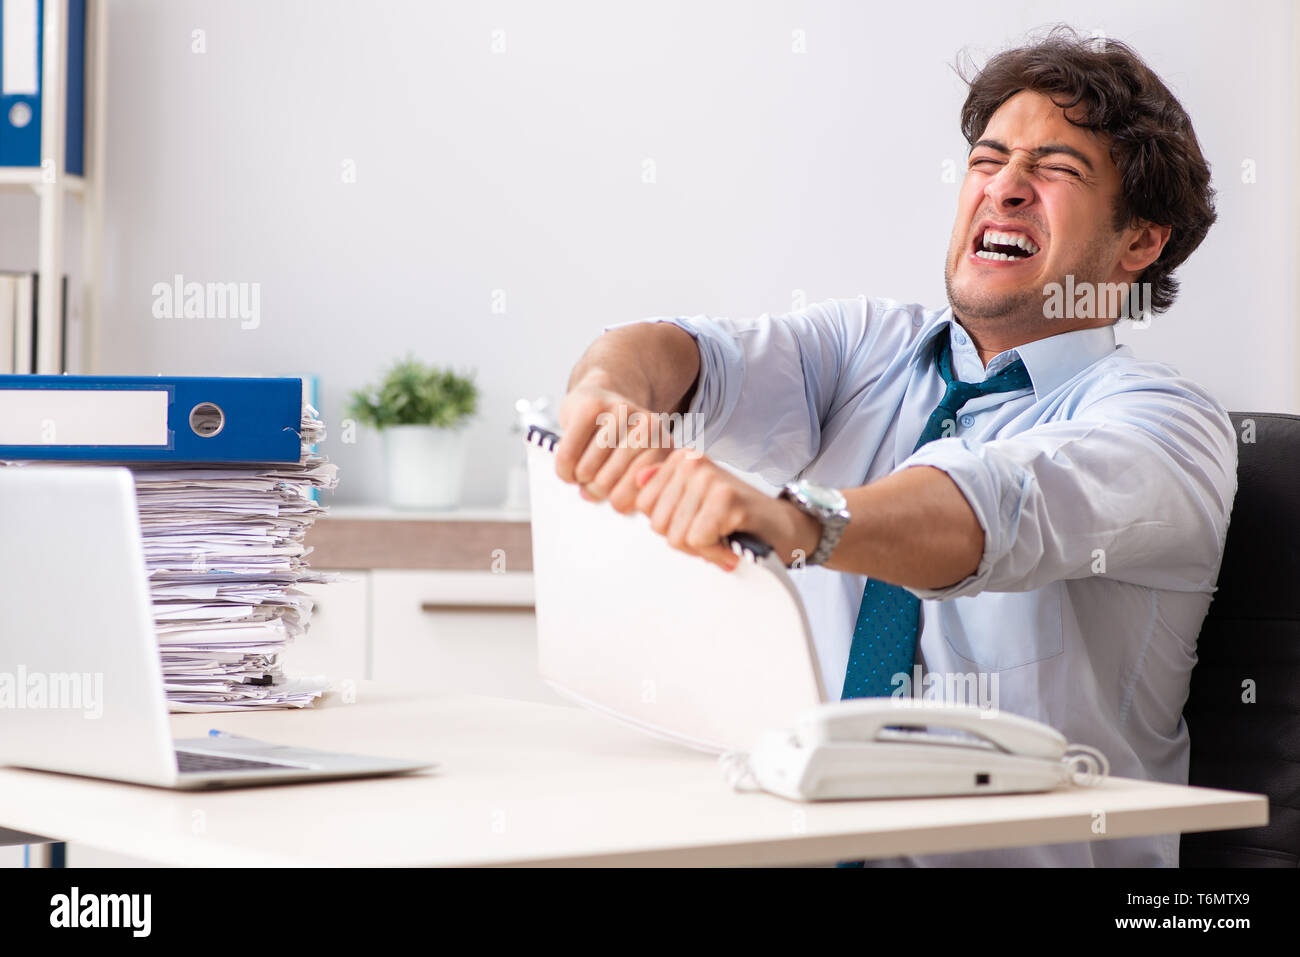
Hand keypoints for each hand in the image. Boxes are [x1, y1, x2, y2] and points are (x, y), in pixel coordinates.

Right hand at [555, 372, 675, 513]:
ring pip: (586, 471)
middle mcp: (648, 426)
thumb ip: (632, 492)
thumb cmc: (615, 444)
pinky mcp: (591, 406)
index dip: (618, 502)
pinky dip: (562, 469)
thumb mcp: (634, 469)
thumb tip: (619, 505)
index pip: (638, 495)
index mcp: (664, 447)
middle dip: (593, 489)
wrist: (600, 398)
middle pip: (608, 484)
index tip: (613, 494)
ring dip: (576, 478)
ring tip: (582, 470)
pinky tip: (567, 465)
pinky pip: (568, 455)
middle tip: (591, 480)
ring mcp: (621, 413)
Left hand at [632, 449, 821, 569]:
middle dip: (684, 540)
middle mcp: (692, 462)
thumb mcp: (696, 503)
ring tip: (723, 536)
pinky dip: (716, 553)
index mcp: (680, 460)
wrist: (787, 527)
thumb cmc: (740, 519)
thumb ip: (666, 492)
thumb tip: (637, 479)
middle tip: (713, 533)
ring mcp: (709, 478)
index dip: (668, 526)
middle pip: (656, 523)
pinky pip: (698, 541)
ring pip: (675, 535)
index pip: (641, 505)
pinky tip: (733, 543)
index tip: (696, 523)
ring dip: (702, 548)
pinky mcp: (726, 499)